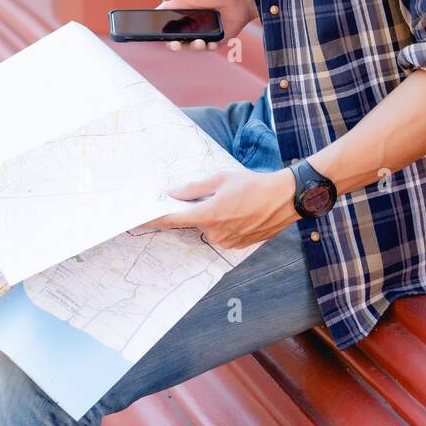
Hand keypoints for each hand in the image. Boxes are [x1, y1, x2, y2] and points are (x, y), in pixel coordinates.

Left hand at [145, 166, 297, 248]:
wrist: (284, 199)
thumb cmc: (253, 184)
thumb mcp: (221, 179)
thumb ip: (194, 188)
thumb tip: (173, 193)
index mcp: (209, 215)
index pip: (174, 219)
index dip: (156, 218)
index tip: (141, 219)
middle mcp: (216, 232)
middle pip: (194, 222)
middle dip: (196, 210)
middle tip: (212, 195)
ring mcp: (227, 241)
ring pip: (209, 228)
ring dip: (212, 216)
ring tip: (232, 201)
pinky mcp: (238, 246)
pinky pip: (222, 234)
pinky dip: (224, 224)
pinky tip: (239, 211)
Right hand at [157, 0, 257, 51]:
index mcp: (177, 7)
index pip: (161, 20)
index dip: (153, 27)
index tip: (151, 31)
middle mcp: (186, 22)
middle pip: (172, 38)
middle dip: (172, 44)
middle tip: (175, 43)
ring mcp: (199, 32)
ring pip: (188, 45)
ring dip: (191, 47)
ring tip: (200, 42)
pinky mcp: (213, 39)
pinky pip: (206, 48)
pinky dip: (207, 47)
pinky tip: (211, 43)